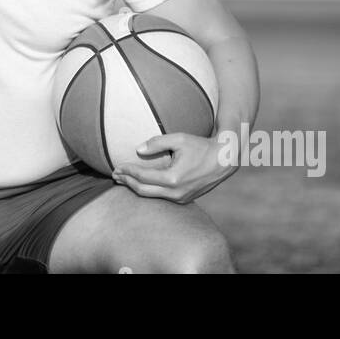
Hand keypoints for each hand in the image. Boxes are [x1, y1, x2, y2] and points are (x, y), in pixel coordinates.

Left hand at [111, 132, 237, 203]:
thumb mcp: (179, 139)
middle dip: (127, 182)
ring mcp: (181, 198)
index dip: (127, 171)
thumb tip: (138, 149)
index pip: (142, 176)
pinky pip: (162, 197)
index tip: (116, 166)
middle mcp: (176, 192)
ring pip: (151, 196)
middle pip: (142, 190)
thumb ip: (157, 143)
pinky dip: (149, 190)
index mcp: (173, 178)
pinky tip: (142, 183)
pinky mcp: (185, 200)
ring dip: (136, 187)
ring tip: (124, 180)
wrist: (224, 160)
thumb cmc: (201, 146)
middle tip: (115, 175)